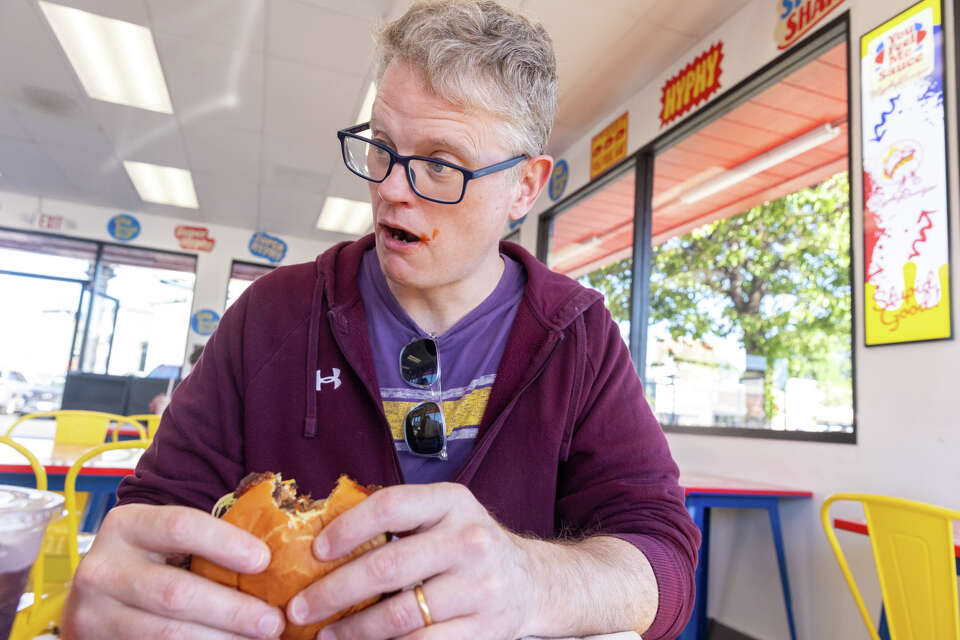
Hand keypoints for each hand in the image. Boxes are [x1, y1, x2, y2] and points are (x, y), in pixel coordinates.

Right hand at [62, 503, 285, 638]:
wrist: (99, 596)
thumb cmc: (153, 560)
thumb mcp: (166, 541)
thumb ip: (207, 546)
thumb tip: (276, 562)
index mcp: (127, 525)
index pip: (180, 527)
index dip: (225, 543)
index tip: (264, 561)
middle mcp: (101, 568)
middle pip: (176, 592)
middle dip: (232, 610)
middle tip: (273, 622)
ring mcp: (94, 614)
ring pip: (166, 634)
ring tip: (258, 639)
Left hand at [286, 482, 538, 638]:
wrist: (531, 582)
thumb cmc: (468, 547)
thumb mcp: (444, 516)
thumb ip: (398, 521)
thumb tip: (323, 541)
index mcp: (452, 502)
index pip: (390, 507)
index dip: (347, 528)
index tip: (316, 551)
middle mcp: (469, 540)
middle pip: (388, 567)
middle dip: (334, 592)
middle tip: (300, 608)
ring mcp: (480, 586)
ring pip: (401, 616)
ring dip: (354, 630)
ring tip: (326, 635)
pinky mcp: (484, 628)